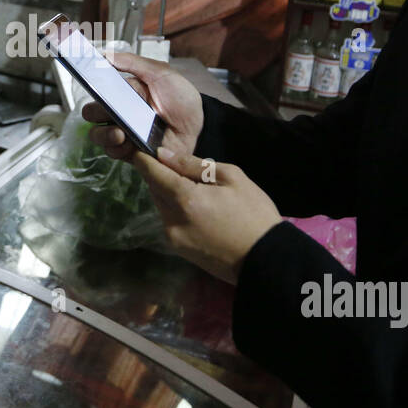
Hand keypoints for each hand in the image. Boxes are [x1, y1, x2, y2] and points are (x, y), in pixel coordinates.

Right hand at [80, 52, 202, 160]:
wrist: (200, 124)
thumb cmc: (181, 97)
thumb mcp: (159, 73)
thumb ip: (132, 62)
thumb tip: (105, 54)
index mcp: (123, 92)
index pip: (96, 89)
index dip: (88, 86)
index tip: (86, 82)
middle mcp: (120, 112)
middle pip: (92, 113)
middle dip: (94, 113)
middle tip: (107, 112)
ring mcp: (125, 132)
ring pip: (98, 135)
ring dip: (104, 134)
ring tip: (119, 133)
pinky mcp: (132, 151)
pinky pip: (113, 152)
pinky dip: (116, 149)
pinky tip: (127, 144)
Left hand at [130, 147, 282, 284]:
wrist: (266, 259)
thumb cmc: (254, 213)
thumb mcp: (231, 178)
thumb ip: (194, 166)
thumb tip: (165, 155)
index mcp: (185, 199)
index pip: (152, 173)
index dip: (144, 159)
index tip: (141, 148)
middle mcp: (172, 220)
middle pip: (154, 189)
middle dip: (161, 175)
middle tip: (179, 166)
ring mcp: (173, 238)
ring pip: (161, 206)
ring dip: (169, 193)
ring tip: (195, 188)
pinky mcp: (179, 250)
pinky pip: (170, 221)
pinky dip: (177, 210)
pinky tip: (199, 209)